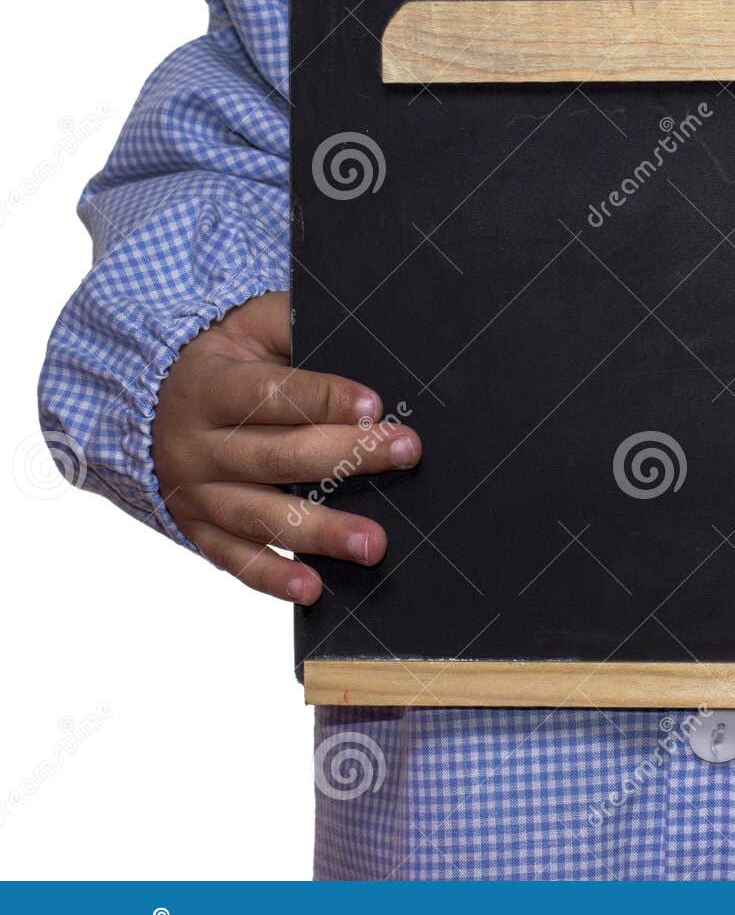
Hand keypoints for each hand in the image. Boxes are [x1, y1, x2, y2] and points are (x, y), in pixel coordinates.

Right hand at [151, 291, 420, 601]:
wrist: (149, 400)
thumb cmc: (227, 359)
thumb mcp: (248, 326)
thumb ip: (293, 325)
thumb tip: (357, 332)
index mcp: (212, 387)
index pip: (272, 395)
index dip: (324, 398)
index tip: (375, 406)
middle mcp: (197, 445)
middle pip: (277, 456)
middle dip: (347, 457)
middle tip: (405, 454)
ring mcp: (196, 494)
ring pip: (262, 515)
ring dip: (321, 532)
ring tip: (374, 544)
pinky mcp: (198, 529)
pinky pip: (236, 559)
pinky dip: (273, 577)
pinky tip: (314, 589)